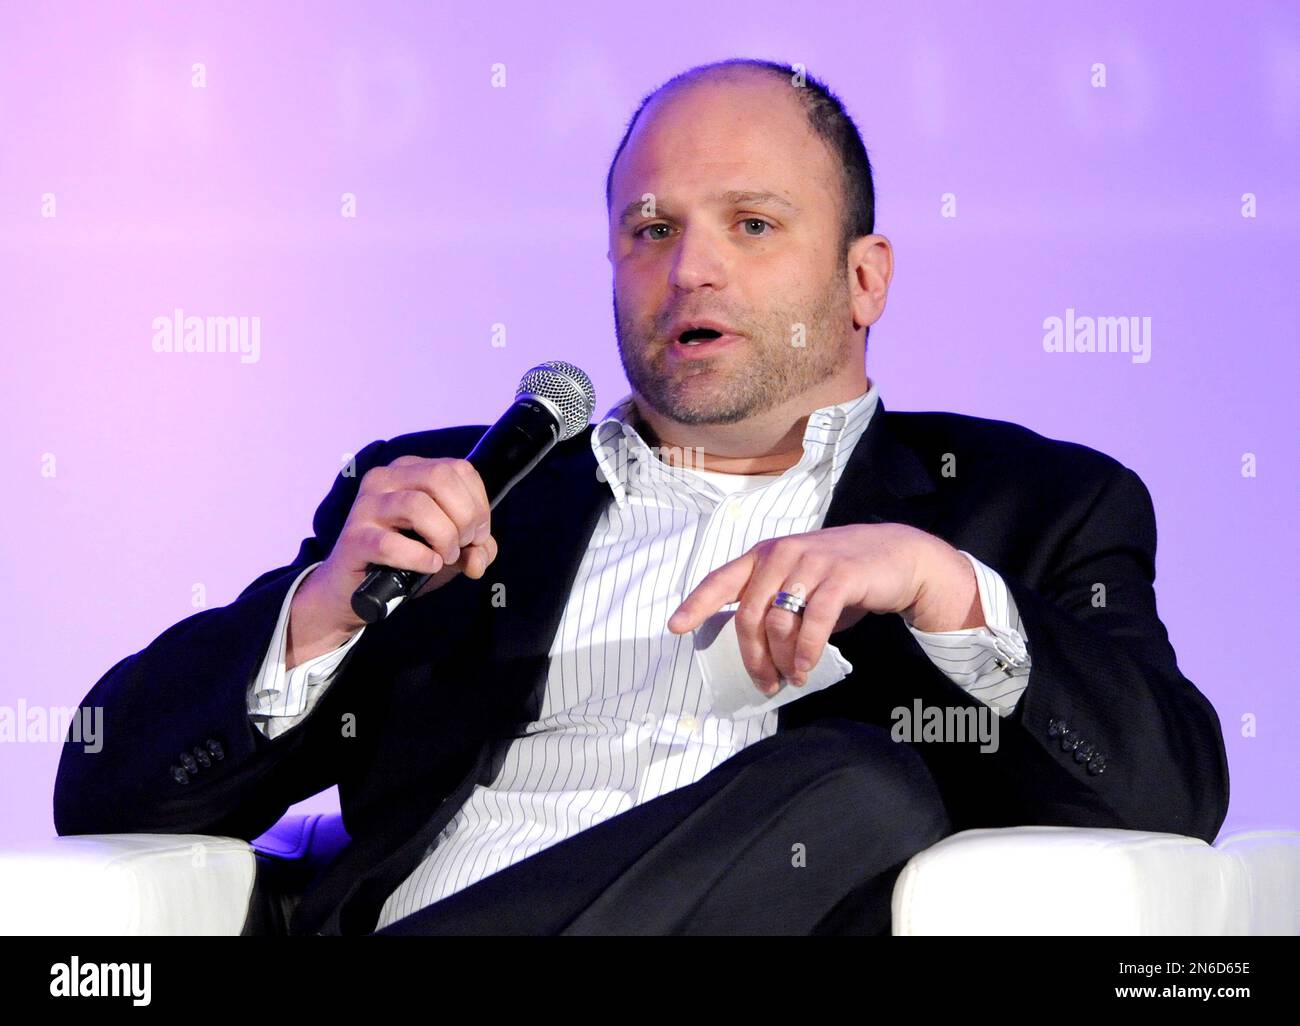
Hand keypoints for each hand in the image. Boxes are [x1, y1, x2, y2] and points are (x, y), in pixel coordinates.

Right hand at [299, 456, 497, 637]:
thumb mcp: (448, 548)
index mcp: (409, 470)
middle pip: (440, 478)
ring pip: (418, 506)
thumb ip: (475, 548)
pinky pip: (392, 544)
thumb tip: (480, 557)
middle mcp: (384, 479)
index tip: (476, 534)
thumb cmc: (403, 560)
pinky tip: (429, 566)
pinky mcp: (354, 539)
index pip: (459, 469)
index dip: (478, 504)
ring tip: (444, 556)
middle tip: (462, 545)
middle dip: (464, 517)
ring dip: (443, 537)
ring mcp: (366, 507)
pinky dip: (420, 558)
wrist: (354, 592)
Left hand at [666, 524, 980, 694]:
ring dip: (781, 658)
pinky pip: (813, 621)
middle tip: (764, 682)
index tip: (675, 627)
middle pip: (749, 613)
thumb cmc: (841, 577)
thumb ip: (775, 603)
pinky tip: (805, 668)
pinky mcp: (840, 576)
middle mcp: (782, 553)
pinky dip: (805, 651)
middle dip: (752, 655)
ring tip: (790, 678)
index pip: (721, 579)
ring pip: (778, 620)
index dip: (696, 604)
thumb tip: (754, 649)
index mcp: (765, 555)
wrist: (899, 557)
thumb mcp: (800, 582)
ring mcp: (811, 562)